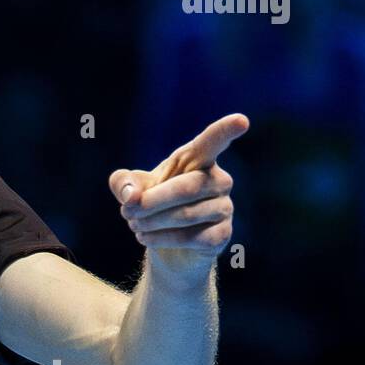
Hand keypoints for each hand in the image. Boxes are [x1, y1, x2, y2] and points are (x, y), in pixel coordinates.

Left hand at [108, 114, 248, 274]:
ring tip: (135, 225)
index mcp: (197, 159)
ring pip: (187, 215)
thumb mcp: (130, 189)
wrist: (164, 244)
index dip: (225, 130)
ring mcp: (224, 207)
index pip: (212, 142)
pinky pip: (192, 237)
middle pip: (187, 188)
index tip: (241, 120)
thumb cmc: (151, 205)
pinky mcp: (223, 234)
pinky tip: (147, 237)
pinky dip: (162, 239)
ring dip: (151, 222)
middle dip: (150, 202)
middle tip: (127, 211)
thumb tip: (132, 196)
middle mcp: (218, 180)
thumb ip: (123, 183)